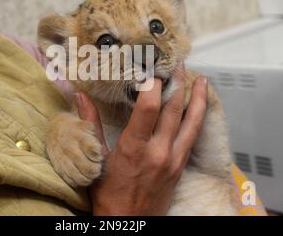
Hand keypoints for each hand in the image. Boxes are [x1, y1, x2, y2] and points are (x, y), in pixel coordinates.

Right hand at [75, 64, 207, 214]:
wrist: (129, 222)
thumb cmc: (109, 193)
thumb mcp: (97, 158)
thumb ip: (91, 123)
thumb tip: (81, 97)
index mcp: (135, 148)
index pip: (149, 107)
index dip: (152, 84)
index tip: (150, 68)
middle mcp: (159, 151)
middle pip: (174, 109)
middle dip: (177, 82)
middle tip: (176, 63)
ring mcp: (173, 159)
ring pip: (191, 122)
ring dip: (197, 98)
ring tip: (201, 80)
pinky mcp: (180, 166)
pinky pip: (193, 136)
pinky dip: (198, 117)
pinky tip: (201, 106)